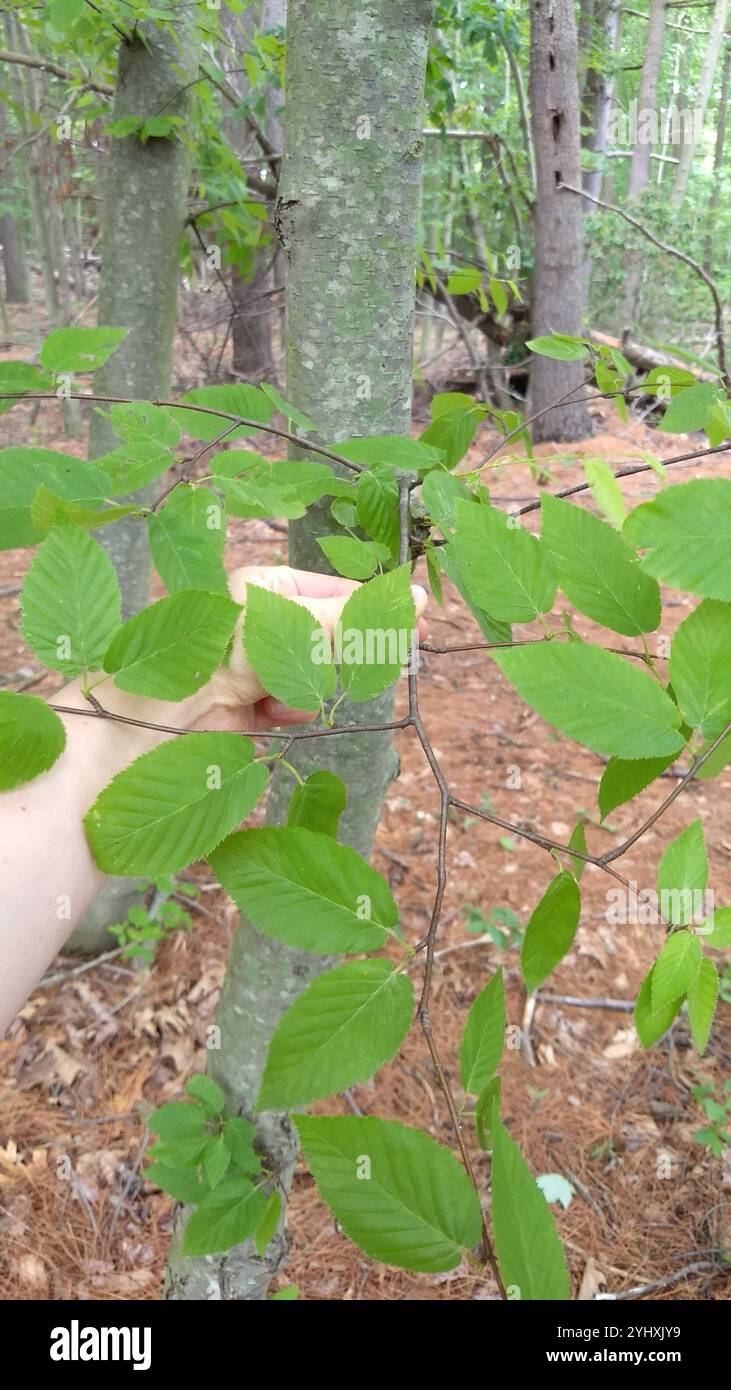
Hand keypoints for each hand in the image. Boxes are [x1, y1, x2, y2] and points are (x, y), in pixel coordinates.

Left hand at [185, 564, 428, 731]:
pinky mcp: (258, 701)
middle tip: (384, 663)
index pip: (339, 593)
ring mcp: (263, 662)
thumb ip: (356, 616)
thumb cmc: (227, 651)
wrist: (171, 714)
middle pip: (333, 634)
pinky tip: (267, 709)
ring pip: (320, 673)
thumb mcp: (298, 625)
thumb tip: (412, 597)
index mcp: (271, 586)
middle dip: (342, 653)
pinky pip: (298, 700)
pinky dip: (289, 706)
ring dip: (310, 683)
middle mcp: (266, 620)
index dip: (377, 611)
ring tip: (286, 686)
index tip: (415, 629)